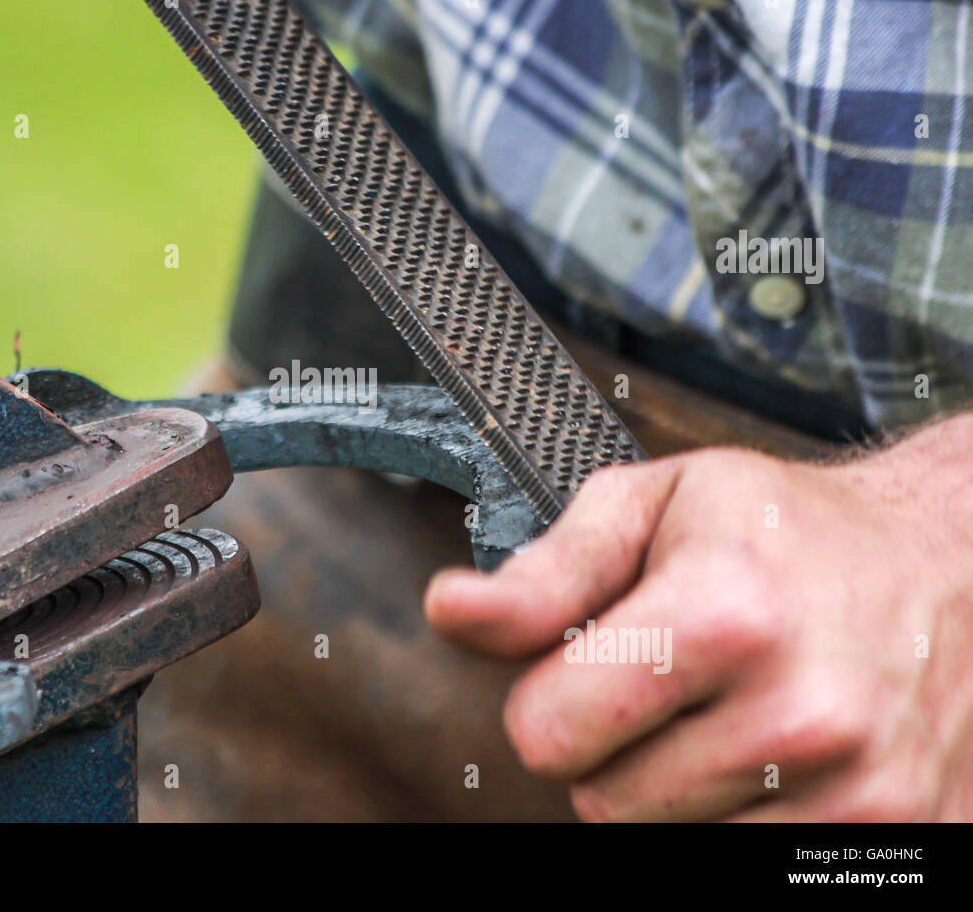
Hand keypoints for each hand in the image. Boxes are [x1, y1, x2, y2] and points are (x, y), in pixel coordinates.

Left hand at [425, 415, 972, 819]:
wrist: (947, 560)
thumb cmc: (780, 526)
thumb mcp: (651, 505)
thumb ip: (543, 572)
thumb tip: (449, 611)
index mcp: (726, 614)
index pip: (547, 735)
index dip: (547, 697)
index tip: (587, 659)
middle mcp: (804, 713)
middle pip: (606, 806)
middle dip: (613, 747)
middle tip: (670, 679)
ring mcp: (861, 793)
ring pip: (674, 846)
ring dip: (679, 788)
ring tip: (728, 707)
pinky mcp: (898, 839)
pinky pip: (750, 866)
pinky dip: (742, 817)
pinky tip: (773, 749)